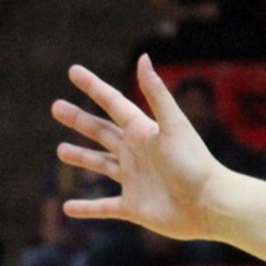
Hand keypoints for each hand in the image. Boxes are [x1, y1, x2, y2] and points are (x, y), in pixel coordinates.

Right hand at [52, 56, 224, 240]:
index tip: (73, 71)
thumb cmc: (194, 163)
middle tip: (56, 107)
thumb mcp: (173, 125)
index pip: (113, 104)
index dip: (93, 87)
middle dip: (79, 120)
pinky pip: (104, 206)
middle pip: (101, 132)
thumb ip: (156, 94)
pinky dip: (87, 208)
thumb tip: (143, 57)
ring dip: (81, 158)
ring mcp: (134, 180)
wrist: (210, 204)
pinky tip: (69, 208)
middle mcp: (137, 153)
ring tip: (60, 150)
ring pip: (101, 165)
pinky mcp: (133, 206)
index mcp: (144, 131)